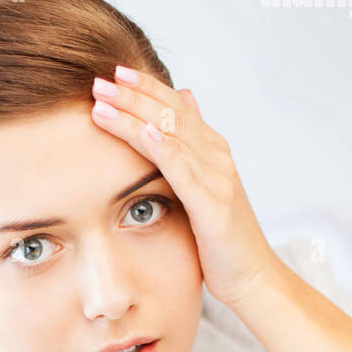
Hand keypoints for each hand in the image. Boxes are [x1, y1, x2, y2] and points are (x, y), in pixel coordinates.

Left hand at [90, 67, 278, 308]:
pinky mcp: (213, 206)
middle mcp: (217, 157)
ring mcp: (217, 178)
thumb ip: (192, 147)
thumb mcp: (205, 189)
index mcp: (212, 152)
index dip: (146, 88)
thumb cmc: (223, 241)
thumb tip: (185, 98)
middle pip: (171, 113)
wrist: (253, 278)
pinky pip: (184, 170)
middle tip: (98, 79)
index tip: (114, 73)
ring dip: (135, 114)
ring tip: (104, 98)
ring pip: (172, 135)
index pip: (175, 108)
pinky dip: (163, 147)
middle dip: (133, 94)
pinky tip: (143, 130)